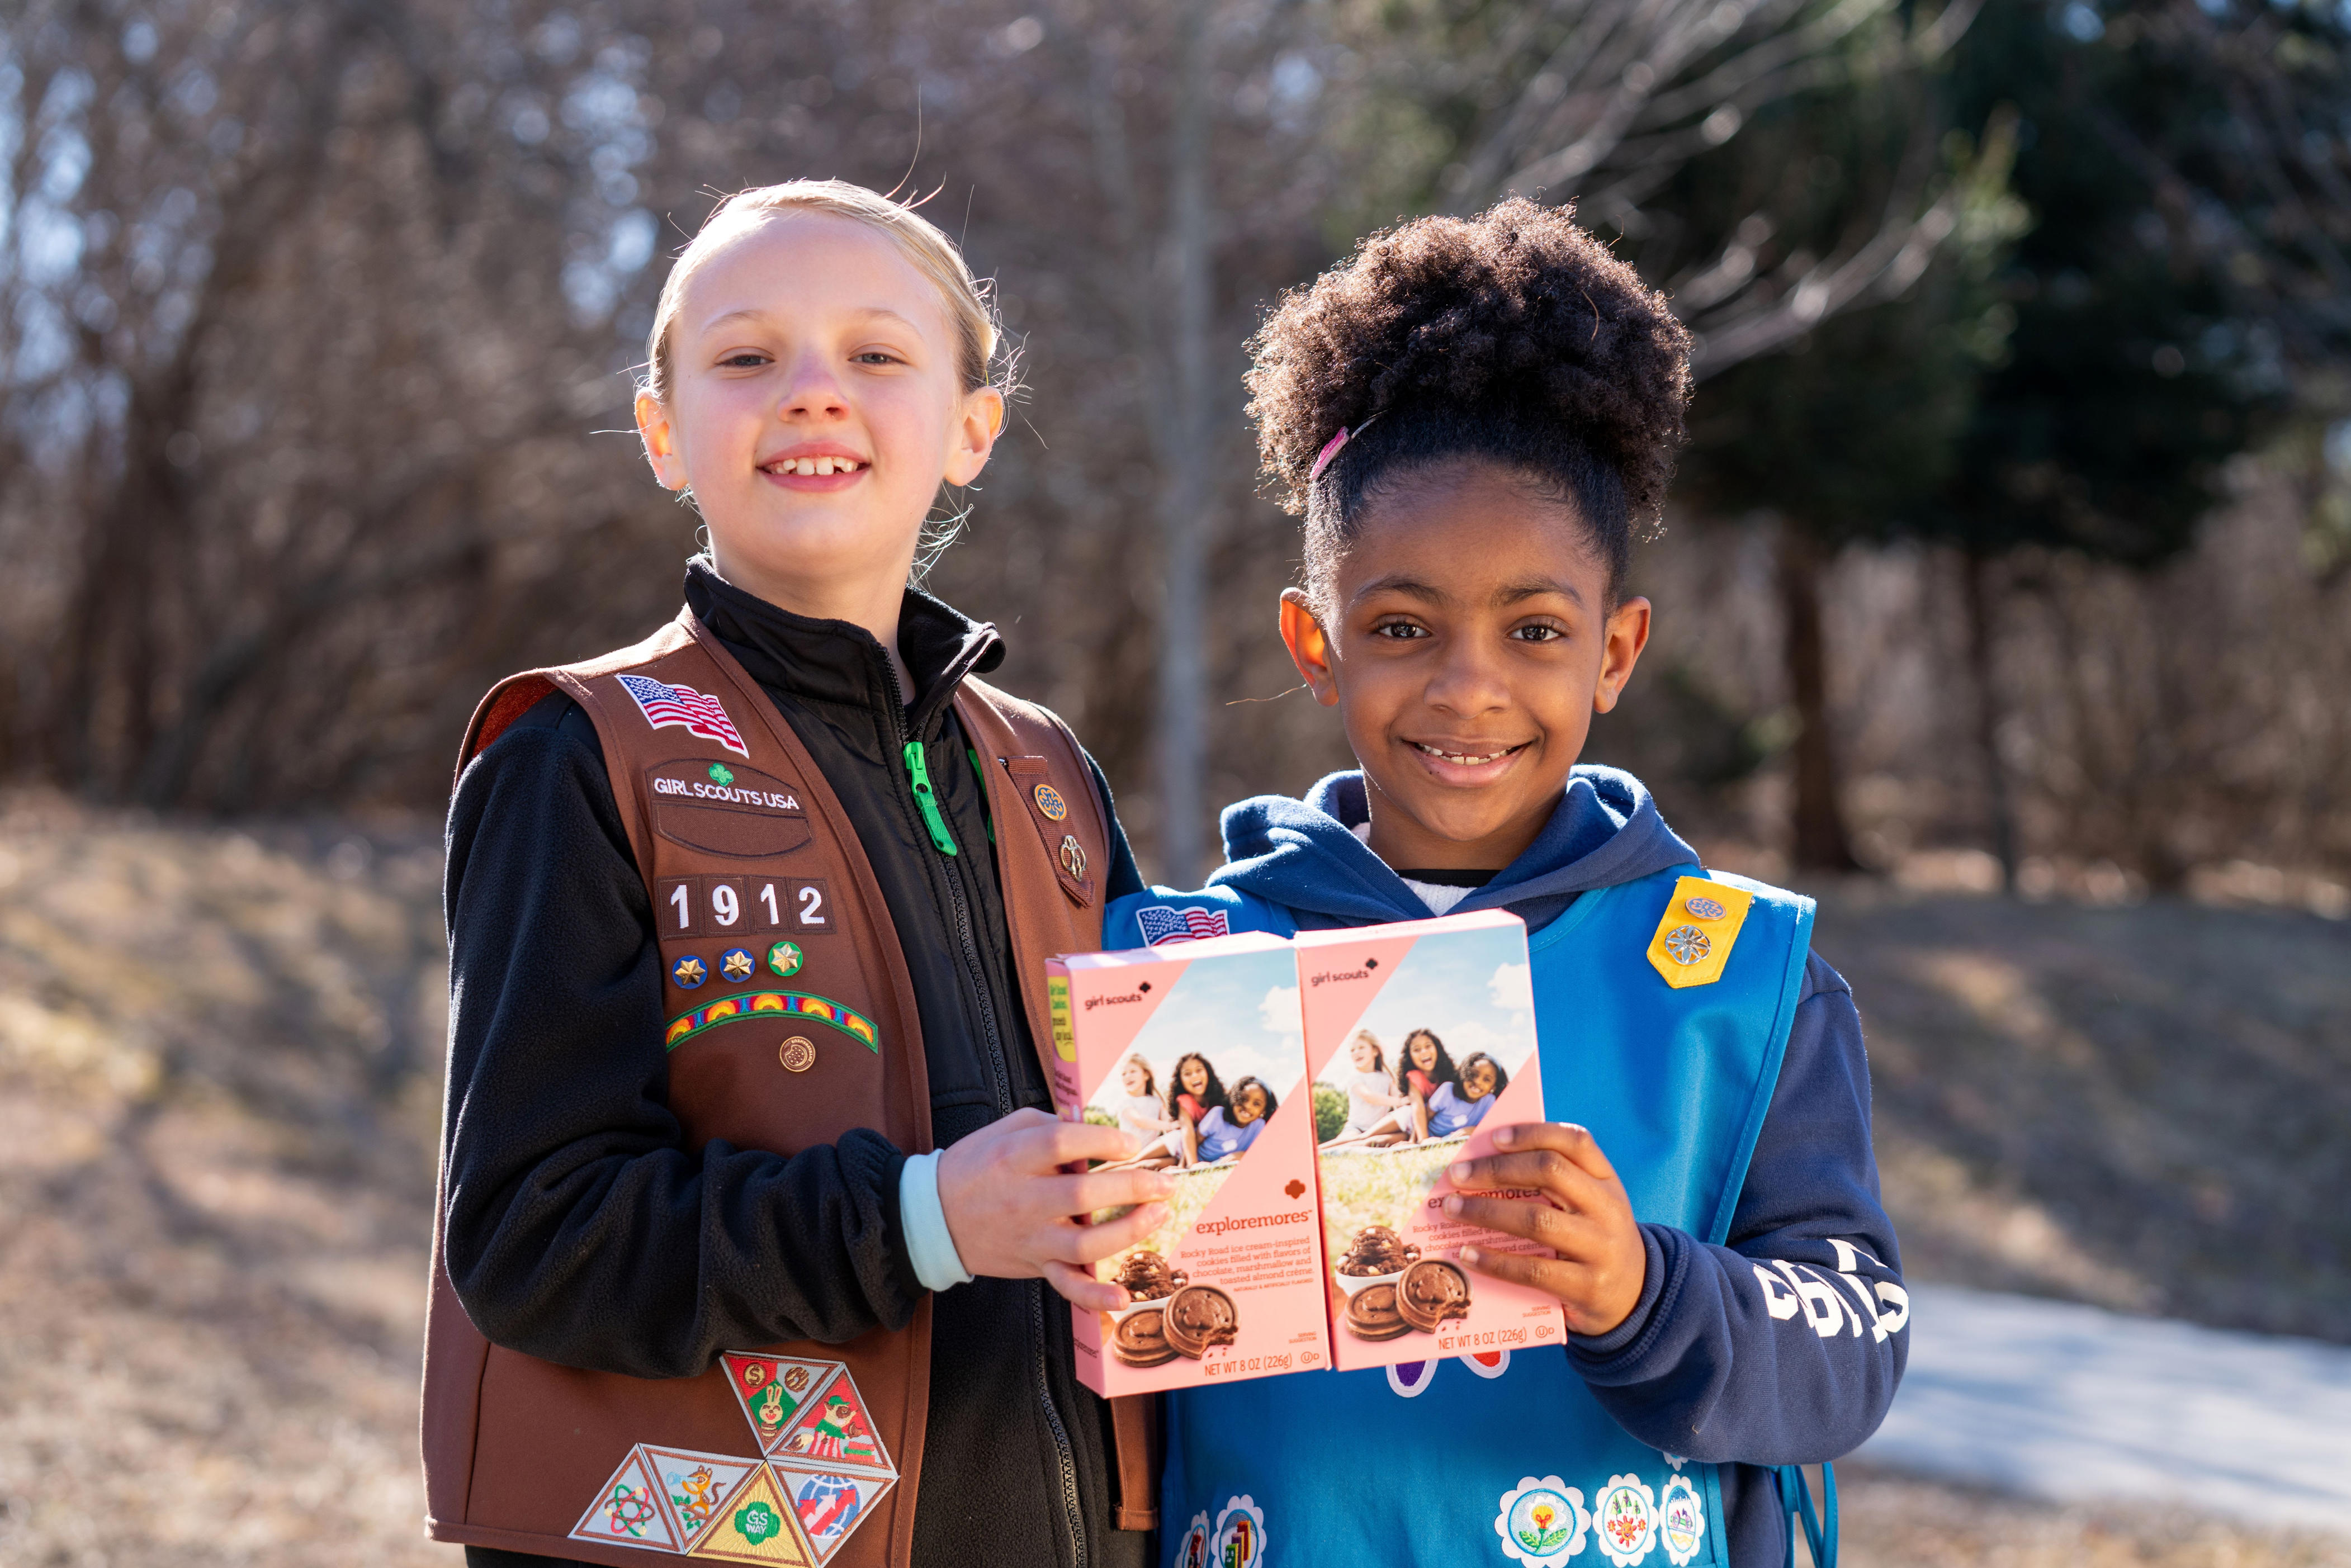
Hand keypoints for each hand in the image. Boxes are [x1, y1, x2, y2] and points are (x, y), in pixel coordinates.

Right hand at [935, 1108, 1175, 1312]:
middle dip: (1133, 1186)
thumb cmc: (976, 1166)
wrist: (933, 1217)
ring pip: (1085, 1241)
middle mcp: (1023, 1198)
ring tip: (1158, 1213)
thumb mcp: (1005, 1130)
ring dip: (1129, 1230)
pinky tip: (1123, 1296)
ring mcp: (1030, 1237)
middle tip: (1165, 1181)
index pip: (1064, 1142)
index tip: (1129, 1142)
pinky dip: (1095, 1296)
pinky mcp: (1034, 1263)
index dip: (1103, 1139)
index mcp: (1014, 1157)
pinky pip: (1067, 1285)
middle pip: (1084, 1193)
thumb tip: (1094, 1126)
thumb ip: (1049, 1123)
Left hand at [1442, 1122, 1645, 1336]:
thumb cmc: (1594, 1239)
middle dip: (1497, 1169)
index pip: (1575, 1142)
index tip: (1494, 1137)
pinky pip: (1533, 1270)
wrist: (1634, 1297)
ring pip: (1537, 1220)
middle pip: (1550, 1172)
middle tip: (1457, 1174)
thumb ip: (1553, 1184)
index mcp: (1607, 1180)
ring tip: (1452, 1208)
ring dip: (1486, 1211)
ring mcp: (1600, 1248)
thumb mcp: (1589, 1204)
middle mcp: (1608, 1209)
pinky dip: (1495, 1261)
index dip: (1533, 1133)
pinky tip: (1467, 1254)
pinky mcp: (1586, 1286)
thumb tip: (1481, 1165)